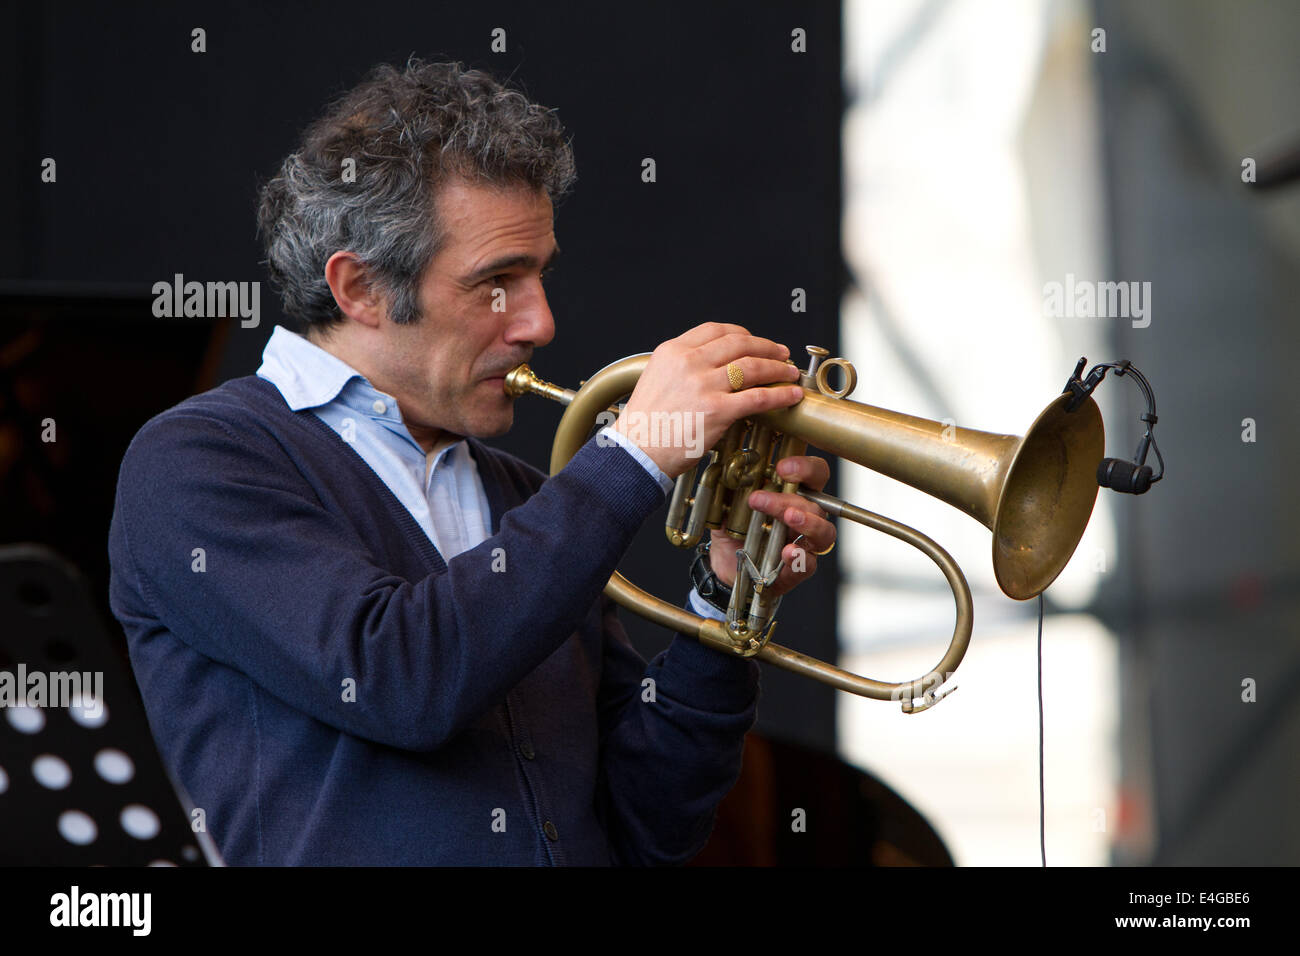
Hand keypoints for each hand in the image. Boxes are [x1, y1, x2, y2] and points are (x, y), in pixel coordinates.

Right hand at [612, 322, 802, 478]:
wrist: (636, 452)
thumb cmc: (645, 424)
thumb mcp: (656, 379)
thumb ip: (683, 367)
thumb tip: (713, 367)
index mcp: (673, 352)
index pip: (715, 330)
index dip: (742, 333)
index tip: (754, 341)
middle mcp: (689, 363)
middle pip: (739, 343)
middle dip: (766, 347)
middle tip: (780, 354)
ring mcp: (704, 385)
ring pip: (753, 367)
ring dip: (777, 369)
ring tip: (789, 373)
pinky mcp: (717, 410)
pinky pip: (758, 397)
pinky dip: (780, 395)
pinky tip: (790, 396)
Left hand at [708, 454, 834, 597]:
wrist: (725, 563)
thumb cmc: (735, 529)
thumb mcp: (729, 503)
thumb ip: (734, 487)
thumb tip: (731, 472)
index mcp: (795, 496)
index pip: (815, 475)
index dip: (806, 468)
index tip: (782, 468)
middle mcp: (806, 518)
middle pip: (816, 504)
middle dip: (789, 499)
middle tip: (760, 500)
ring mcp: (805, 545)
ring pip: (824, 532)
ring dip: (807, 522)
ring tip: (788, 517)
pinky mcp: (797, 570)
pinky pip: (808, 564)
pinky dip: (799, 556)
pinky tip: (787, 551)